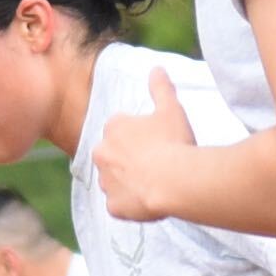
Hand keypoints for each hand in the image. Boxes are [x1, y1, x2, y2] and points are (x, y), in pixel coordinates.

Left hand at [93, 73, 194, 222]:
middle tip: (156, 163)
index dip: (141, 136)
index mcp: (113, 128)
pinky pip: (120, 205)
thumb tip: (156, 68)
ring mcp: (106, 182)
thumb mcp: (171, 109)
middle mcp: (101, 153)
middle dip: (129, 159)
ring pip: (115, 181)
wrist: (174, 180)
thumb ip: (161, 88)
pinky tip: (150, 200)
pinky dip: (132, 205)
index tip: (158, 142)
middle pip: (114, 155)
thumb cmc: (173, 141)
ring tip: (156, 183)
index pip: (122, 129)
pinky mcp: (113, 206)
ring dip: (129, 182)